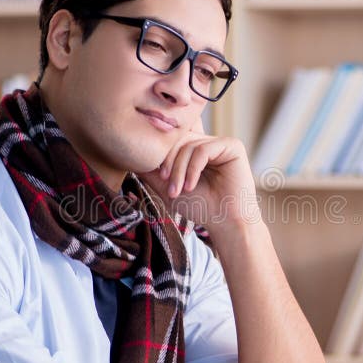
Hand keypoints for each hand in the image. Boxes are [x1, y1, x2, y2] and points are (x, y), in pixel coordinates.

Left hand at [140, 122, 259, 235]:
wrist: (225, 222)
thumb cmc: (200, 207)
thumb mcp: (167, 186)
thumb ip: (151, 170)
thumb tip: (130, 155)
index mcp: (195, 149)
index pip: (172, 140)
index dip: (163, 154)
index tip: (159, 176)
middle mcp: (208, 142)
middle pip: (179, 140)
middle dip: (169, 162)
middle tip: (167, 184)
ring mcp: (220, 143)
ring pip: (189, 146)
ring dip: (179, 170)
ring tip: (178, 190)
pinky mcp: (232, 146)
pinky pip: (203, 150)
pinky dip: (192, 169)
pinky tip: (191, 186)